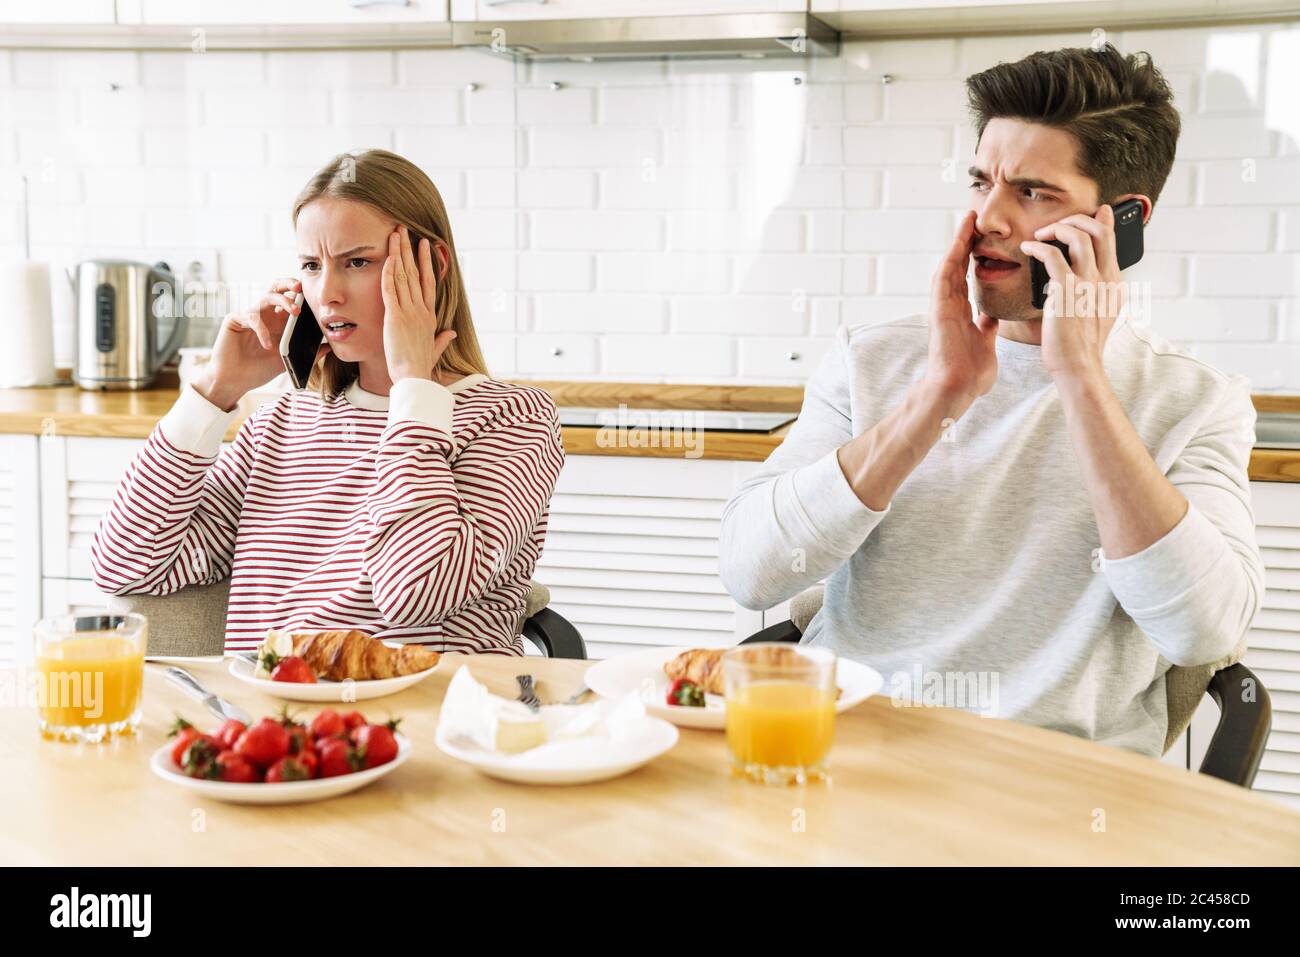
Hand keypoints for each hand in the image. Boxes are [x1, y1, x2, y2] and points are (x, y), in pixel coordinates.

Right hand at [196, 278, 322, 411]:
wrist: (235, 381)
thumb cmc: (258, 370)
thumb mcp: (287, 362)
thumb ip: (308, 355)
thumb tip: (330, 348)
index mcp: (278, 321)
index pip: (290, 299)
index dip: (302, 295)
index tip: (317, 296)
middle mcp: (264, 314)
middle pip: (276, 288)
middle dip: (289, 283)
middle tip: (301, 287)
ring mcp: (249, 315)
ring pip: (266, 297)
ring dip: (283, 301)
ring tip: (296, 312)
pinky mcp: (234, 320)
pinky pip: (251, 317)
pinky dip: (262, 330)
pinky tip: (268, 345)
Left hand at [381, 225, 456, 383]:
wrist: (414, 378)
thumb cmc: (421, 367)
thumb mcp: (434, 350)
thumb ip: (443, 339)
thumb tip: (452, 333)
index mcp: (429, 316)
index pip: (428, 283)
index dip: (426, 262)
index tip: (424, 246)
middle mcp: (421, 310)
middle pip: (416, 273)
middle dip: (410, 250)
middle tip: (406, 230)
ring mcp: (409, 312)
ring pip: (403, 276)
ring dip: (399, 254)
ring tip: (395, 235)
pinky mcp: (395, 317)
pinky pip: (391, 290)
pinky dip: (389, 272)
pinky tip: (388, 258)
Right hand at [923, 210, 999, 403]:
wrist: (956, 389)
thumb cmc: (970, 374)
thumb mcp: (985, 343)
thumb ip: (987, 328)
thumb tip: (992, 318)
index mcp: (962, 313)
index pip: (968, 278)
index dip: (975, 258)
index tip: (984, 240)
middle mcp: (951, 306)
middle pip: (958, 266)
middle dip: (966, 242)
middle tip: (975, 218)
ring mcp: (943, 306)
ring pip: (950, 265)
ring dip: (958, 242)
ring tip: (968, 219)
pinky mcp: (939, 308)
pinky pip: (945, 276)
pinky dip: (952, 256)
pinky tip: (960, 238)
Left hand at [1020, 203, 1123, 382]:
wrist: (1078, 366)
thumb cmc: (1082, 344)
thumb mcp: (1100, 312)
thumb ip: (1099, 289)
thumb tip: (1094, 274)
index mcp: (1114, 283)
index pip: (1112, 240)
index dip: (1104, 221)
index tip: (1099, 210)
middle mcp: (1105, 278)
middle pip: (1099, 230)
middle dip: (1077, 219)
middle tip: (1057, 225)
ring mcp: (1088, 283)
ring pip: (1078, 236)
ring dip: (1057, 228)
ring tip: (1041, 234)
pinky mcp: (1067, 291)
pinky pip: (1052, 256)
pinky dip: (1038, 247)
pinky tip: (1027, 249)